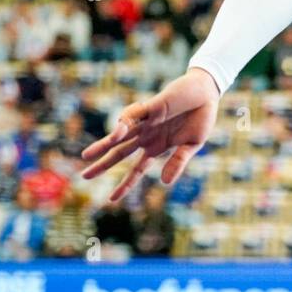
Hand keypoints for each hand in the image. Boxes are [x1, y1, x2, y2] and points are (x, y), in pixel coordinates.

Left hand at [80, 69, 219, 201]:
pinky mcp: (151, 107)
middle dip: (102, 164)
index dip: (125, 184)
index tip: (112, 199)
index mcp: (158, 147)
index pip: (137, 169)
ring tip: (87, 155)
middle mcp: (148, 135)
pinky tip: (119, 131)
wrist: (207, 92)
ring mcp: (148, 122)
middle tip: (84, 176)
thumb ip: (178, 161)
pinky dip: (123, 122)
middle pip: (120, 152)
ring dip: (104, 144)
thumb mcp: (192, 145)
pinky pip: (133, 115)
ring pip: (120, 135)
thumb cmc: (201, 117)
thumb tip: (164, 183)